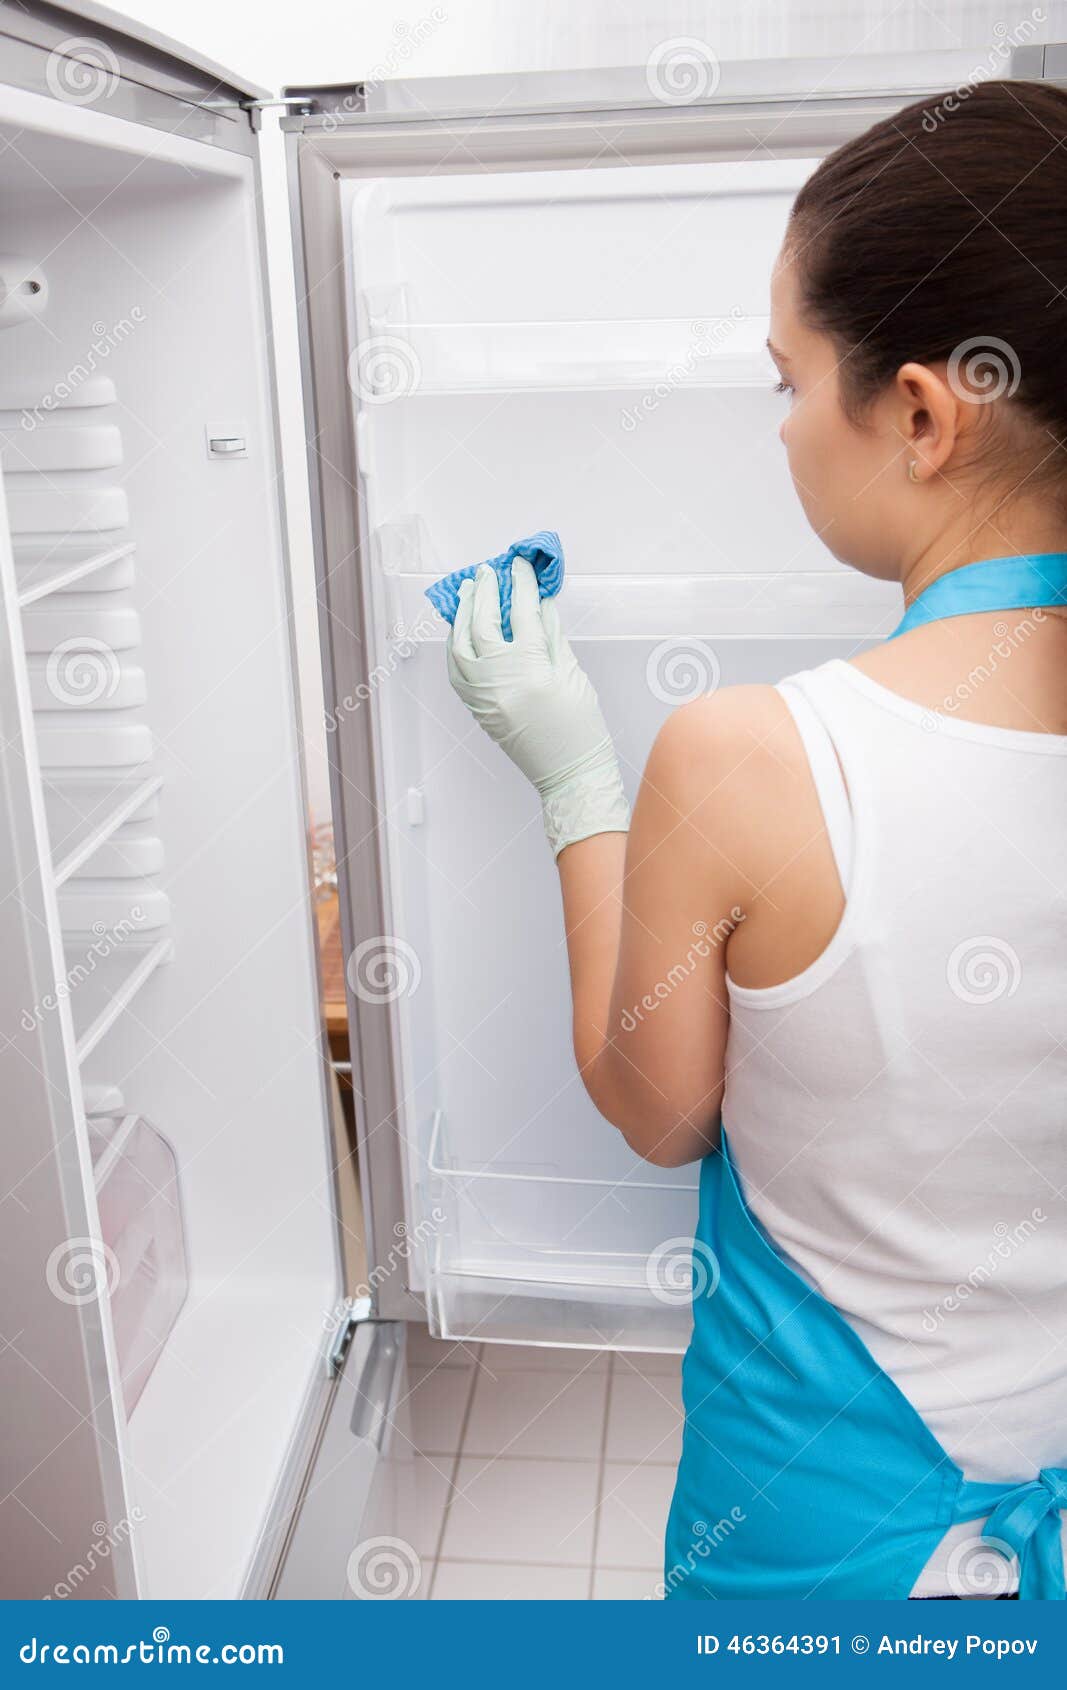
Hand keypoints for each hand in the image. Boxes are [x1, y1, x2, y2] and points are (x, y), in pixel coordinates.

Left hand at [446, 558, 629, 855]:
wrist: (569, 775)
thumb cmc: (580, 729)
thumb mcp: (573, 676)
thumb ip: (552, 636)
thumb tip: (539, 604)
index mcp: (531, 670)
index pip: (523, 614)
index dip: (522, 585)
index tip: (521, 565)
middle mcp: (500, 681)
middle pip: (483, 624)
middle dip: (485, 593)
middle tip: (488, 572)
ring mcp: (483, 696)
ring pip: (460, 646)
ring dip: (463, 615)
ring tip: (469, 592)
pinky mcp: (477, 709)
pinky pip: (456, 670)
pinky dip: (455, 645)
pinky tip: (461, 630)